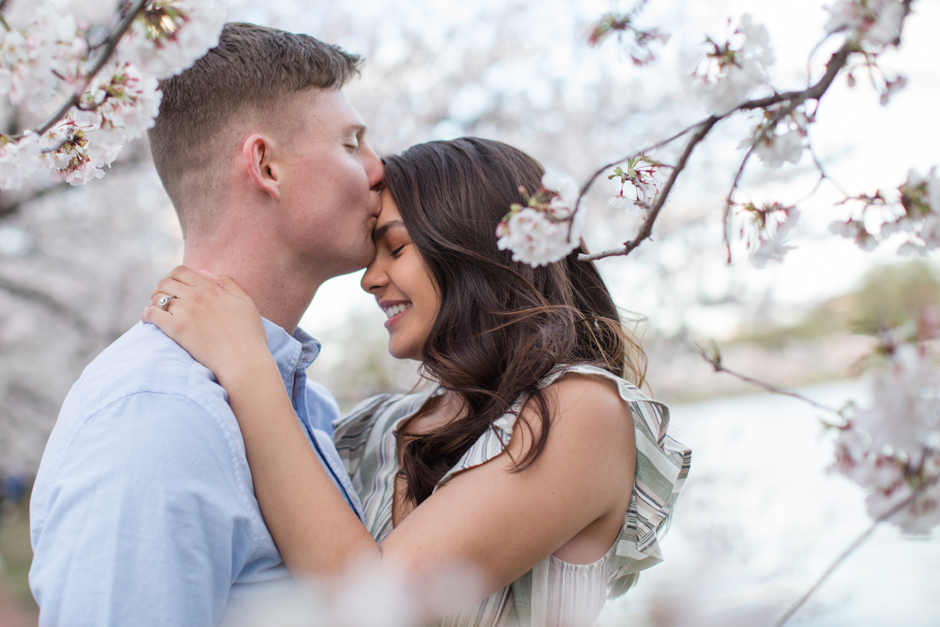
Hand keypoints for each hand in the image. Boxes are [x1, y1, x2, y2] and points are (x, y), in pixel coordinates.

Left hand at [143, 266, 270, 387]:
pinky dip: (147, 314)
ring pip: (158, 298)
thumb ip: (229, 284)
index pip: (182, 271)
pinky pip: (153, 314)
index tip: (172, 287)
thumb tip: (206, 273)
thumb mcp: (246, 303)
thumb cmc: (250, 336)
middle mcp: (196, 296)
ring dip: (153, 302)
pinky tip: (148, 321)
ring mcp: (186, 312)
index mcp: (212, 288)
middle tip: (160, 299)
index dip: (173, 277)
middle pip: (166, 282)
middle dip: (160, 288)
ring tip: (155, 311)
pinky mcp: (176, 329)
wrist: (244, 362)